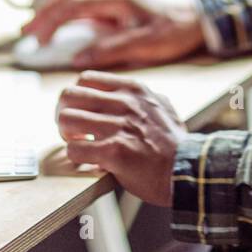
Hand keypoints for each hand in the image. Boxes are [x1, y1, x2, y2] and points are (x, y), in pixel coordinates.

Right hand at [21, 0, 206, 69]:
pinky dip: (67, 12)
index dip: (50, 19)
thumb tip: (77, 59)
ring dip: (53, 11)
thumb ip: (112, 50)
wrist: (200, 15)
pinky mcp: (117, 3)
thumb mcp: (147, 44)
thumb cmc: (176, 29)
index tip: (34, 38)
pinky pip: (85, 3)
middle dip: (44, 13)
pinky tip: (60, 26)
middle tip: (26, 35)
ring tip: (35, 30)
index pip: (73, 4)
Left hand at [55, 70, 186, 206]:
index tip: (79, 111)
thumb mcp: (162, 107)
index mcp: (133, 90)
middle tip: (70, 129)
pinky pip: (74, 150)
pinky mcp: (114, 152)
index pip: (85, 79)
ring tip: (78, 143)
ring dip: (66, 135)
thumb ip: (141, 97)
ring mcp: (118, 127)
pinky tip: (88, 161)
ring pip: (66, 120)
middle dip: (63, 114)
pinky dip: (76, 157)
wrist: (188, 171)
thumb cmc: (174, 144)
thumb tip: (122, 93)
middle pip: (69, 96)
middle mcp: (124, 104)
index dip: (75, 97)